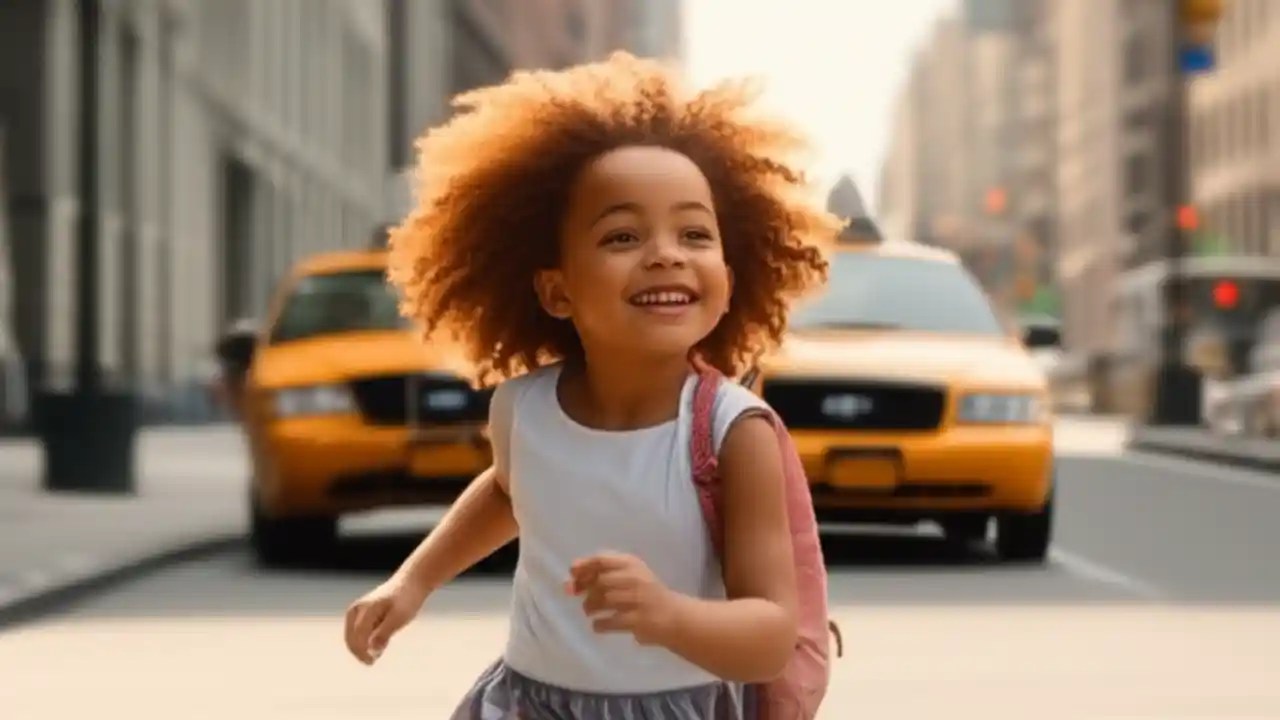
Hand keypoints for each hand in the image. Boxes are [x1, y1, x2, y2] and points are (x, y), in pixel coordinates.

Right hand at [344, 577, 427, 664]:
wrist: (412, 583)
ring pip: (354, 635)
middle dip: (360, 651)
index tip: (371, 662)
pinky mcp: (362, 613)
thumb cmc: (407, 600)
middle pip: (352, 637)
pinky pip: (359, 631)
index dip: (362, 652)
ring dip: (363, 646)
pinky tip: (381, 642)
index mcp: (365, 609)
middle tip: (373, 661)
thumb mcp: (399, 618)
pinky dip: (366, 640)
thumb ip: (384, 633)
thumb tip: (372, 650)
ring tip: (382, 648)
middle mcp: (357, 609)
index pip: (358, 636)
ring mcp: (358, 610)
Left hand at [567, 552, 682, 645]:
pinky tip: (599, 624)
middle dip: (586, 591)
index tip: (573, 575)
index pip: (601, 560)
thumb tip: (568, 581)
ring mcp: (638, 600)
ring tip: (591, 611)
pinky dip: (598, 625)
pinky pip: (608, 622)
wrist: (672, 616)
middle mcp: (636, 578)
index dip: (583, 567)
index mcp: (632, 563)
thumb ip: (601, 573)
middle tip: (584, 599)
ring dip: (590, 607)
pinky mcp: (637, 621)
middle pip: (600, 582)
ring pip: (603, 601)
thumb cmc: (645, 592)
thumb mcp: (630, 574)